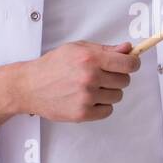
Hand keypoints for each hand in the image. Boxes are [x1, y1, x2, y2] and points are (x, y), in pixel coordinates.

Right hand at [17, 40, 140, 121]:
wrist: (30, 86)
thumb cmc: (53, 66)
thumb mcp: (77, 49)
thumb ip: (105, 50)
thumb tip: (128, 49)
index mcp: (90, 58)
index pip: (128, 64)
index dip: (132, 64)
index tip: (130, 64)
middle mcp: (89, 77)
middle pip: (124, 81)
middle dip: (117, 77)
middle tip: (102, 76)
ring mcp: (86, 97)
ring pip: (117, 96)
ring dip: (108, 92)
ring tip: (91, 87)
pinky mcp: (82, 114)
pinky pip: (107, 111)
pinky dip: (101, 106)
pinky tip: (88, 99)